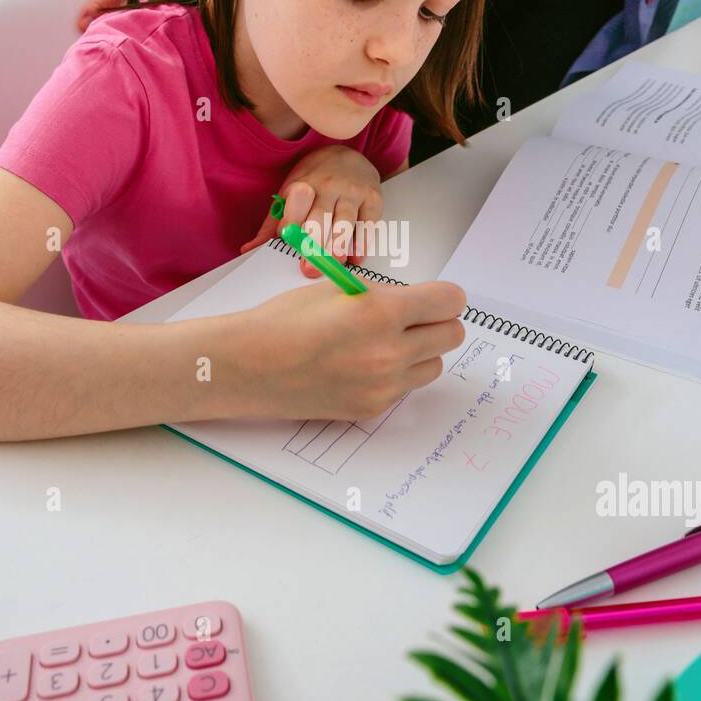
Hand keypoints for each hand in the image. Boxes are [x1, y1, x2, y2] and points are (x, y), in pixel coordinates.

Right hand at [217, 279, 467, 420]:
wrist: (248, 366)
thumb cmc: (285, 321)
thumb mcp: (340, 291)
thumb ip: (384, 296)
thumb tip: (416, 302)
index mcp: (381, 312)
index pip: (450, 301)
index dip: (444, 296)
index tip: (433, 297)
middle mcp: (389, 352)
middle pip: (452, 335)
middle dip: (437, 322)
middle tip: (413, 318)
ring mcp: (383, 386)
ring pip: (434, 365)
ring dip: (421, 351)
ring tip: (386, 343)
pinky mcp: (372, 409)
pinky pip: (406, 388)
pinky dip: (396, 375)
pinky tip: (362, 365)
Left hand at [239, 146, 382, 278]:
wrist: (347, 153)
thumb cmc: (315, 179)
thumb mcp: (290, 193)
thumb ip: (272, 224)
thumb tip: (248, 249)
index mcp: (303, 185)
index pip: (296, 202)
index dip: (291, 221)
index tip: (287, 239)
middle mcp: (329, 186)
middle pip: (321, 216)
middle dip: (315, 243)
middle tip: (310, 269)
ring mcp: (352, 192)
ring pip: (346, 221)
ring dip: (340, 244)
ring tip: (335, 264)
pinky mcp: (373, 198)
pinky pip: (368, 223)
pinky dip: (363, 242)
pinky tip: (356, 257)